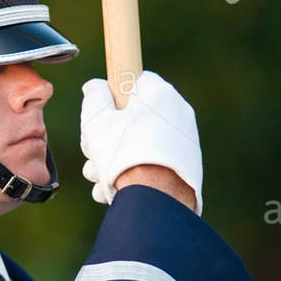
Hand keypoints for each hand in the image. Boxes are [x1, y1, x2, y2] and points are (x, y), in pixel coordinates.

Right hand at [80, 71, 202, 214]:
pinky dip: (137, 173)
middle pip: (136, 117)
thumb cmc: (124, 155)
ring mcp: (185, 143)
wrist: (156, 199)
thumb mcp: (97, 120)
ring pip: (141, 144)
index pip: (136, 82)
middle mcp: (178, 114)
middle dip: (109, 136)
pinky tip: (116, 190)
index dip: (113, 96)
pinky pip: (155, 163)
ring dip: (115, 160)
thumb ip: (94, 97)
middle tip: (94, 152)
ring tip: (99, 177)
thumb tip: (95, 87)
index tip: (101, 114)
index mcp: (160, 94)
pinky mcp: (187, 169)